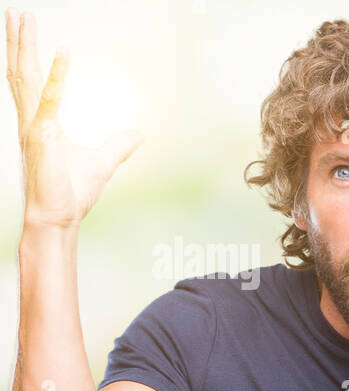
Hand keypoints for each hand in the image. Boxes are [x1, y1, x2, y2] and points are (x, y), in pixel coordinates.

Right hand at [6, 8, 142, 228]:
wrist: (58, 219)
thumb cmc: (72, 193)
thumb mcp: (103, 162)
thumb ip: (118, 146)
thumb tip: (138, 135)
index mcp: (40, 122)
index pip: (29, 80)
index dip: (27, 54)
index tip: (25, 29)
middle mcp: (30, 120)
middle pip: (20, 71)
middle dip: (18, 40)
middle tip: (16, 11)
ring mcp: (34, 127)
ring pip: (25, 77)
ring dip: (24, 46)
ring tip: (21, 17)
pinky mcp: (44, 136)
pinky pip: (51, 99)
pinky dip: (58, 75)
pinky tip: (63, 52)